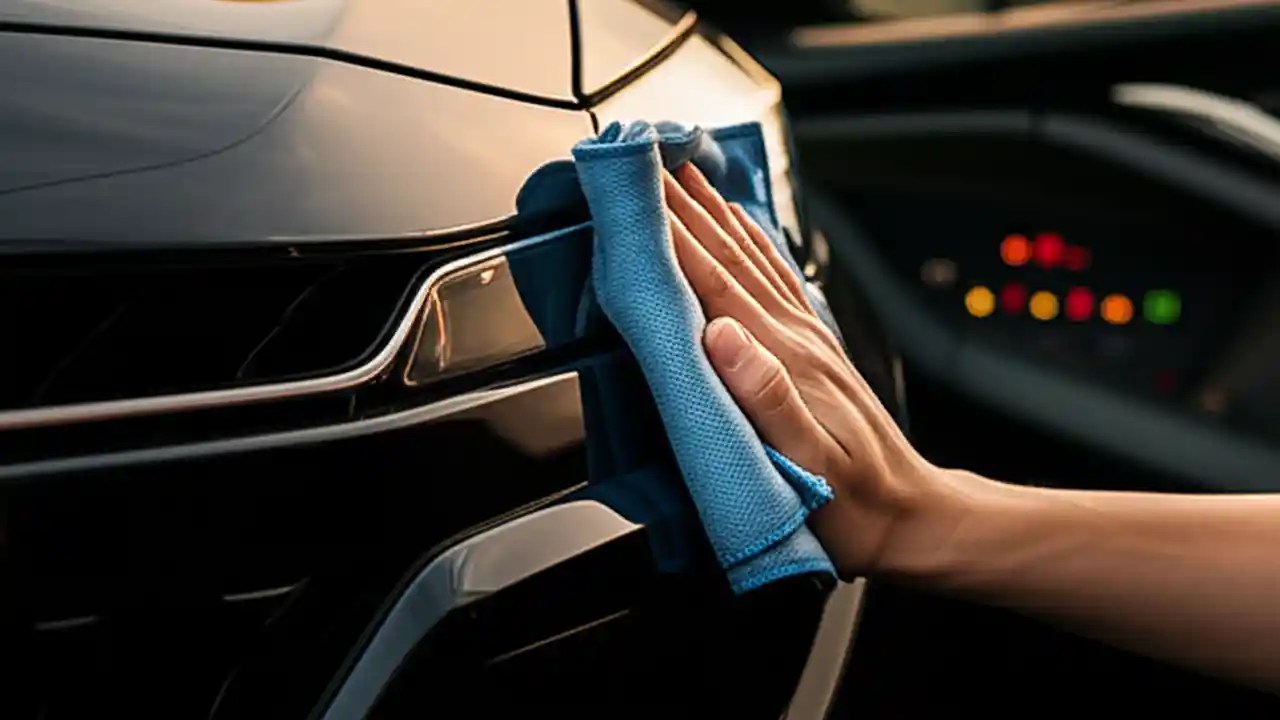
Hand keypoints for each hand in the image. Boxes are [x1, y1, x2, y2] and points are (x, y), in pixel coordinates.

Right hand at [662, 163, 963, 577]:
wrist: (908, 517)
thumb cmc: (850, 505)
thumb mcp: (806, 463)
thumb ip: (764, 396)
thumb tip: (721, 334)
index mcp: (781, 360)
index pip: (714, 283)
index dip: (672, 236)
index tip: (638, 195)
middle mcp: (794, 339)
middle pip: (729, 258)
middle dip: (685, 208)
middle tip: (648, 163)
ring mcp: (806, 342)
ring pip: (752, 261)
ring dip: (716, 216)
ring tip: (687, 179)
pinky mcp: (814, 353)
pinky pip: (779, 282)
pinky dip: (755, 246)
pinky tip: (745, 230)